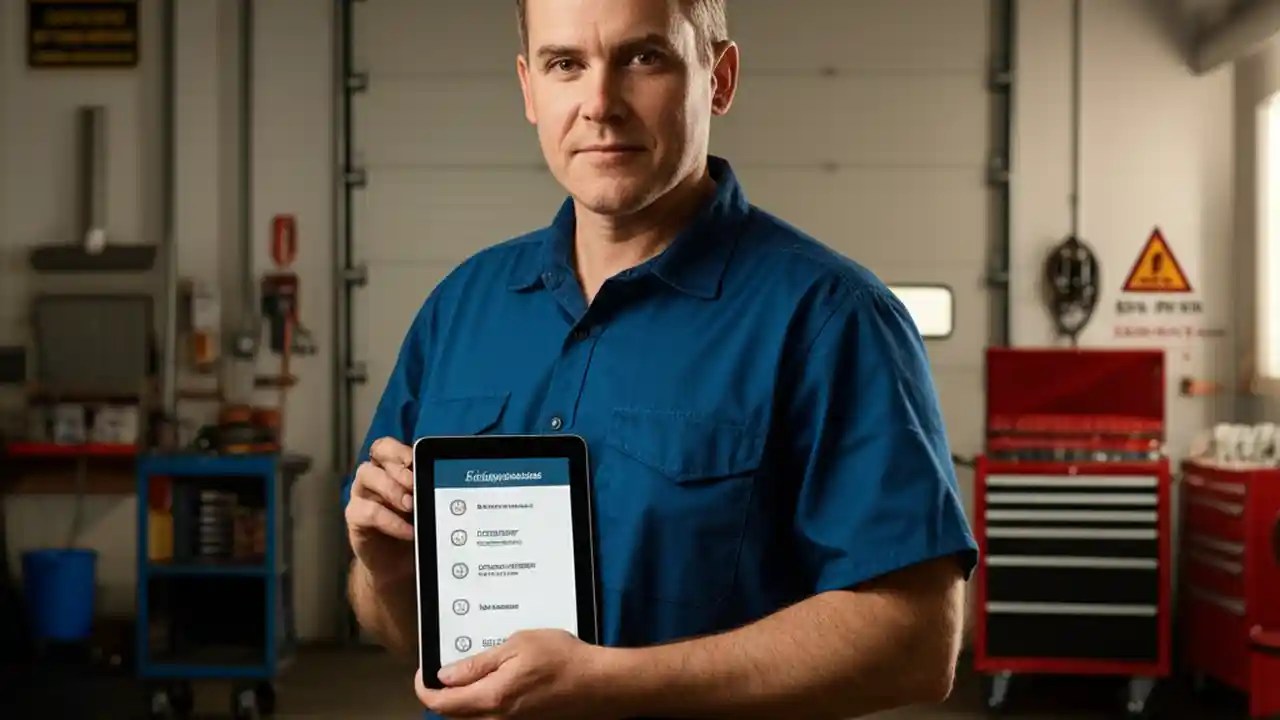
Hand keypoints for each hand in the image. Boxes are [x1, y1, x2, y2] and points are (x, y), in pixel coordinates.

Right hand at [346, 437, 415, 582]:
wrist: (397, 564)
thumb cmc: (414, 528)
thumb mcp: (425, 506)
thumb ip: (429, 490)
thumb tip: (444, 479)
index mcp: (391, 468)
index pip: (389, 447)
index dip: (401, 450)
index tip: (417, 461)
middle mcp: (374, 476)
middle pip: (378, 455)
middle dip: (400, 468)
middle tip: (416, 484)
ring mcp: (362, 495)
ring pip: (367, 474)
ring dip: (391, 488)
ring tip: (411, 505)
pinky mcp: (355, 518)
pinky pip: (366, 511)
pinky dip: (389, 520)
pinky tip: (407, 530)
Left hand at [415, 629, 618, 719]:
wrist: (599, 684)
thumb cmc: (563, 659)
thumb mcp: (518, 646)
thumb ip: (479, 663)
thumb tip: (446, 674)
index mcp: (491, 698)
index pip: (441, 703)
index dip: (425, 688)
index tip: (424, 672)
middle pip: (454, 715)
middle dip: (443, 695)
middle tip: (445, 671)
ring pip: (473, 718)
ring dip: (465, 700)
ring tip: (473, 674)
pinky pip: (492, 718)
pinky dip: (485, 703)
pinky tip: (497, 683)